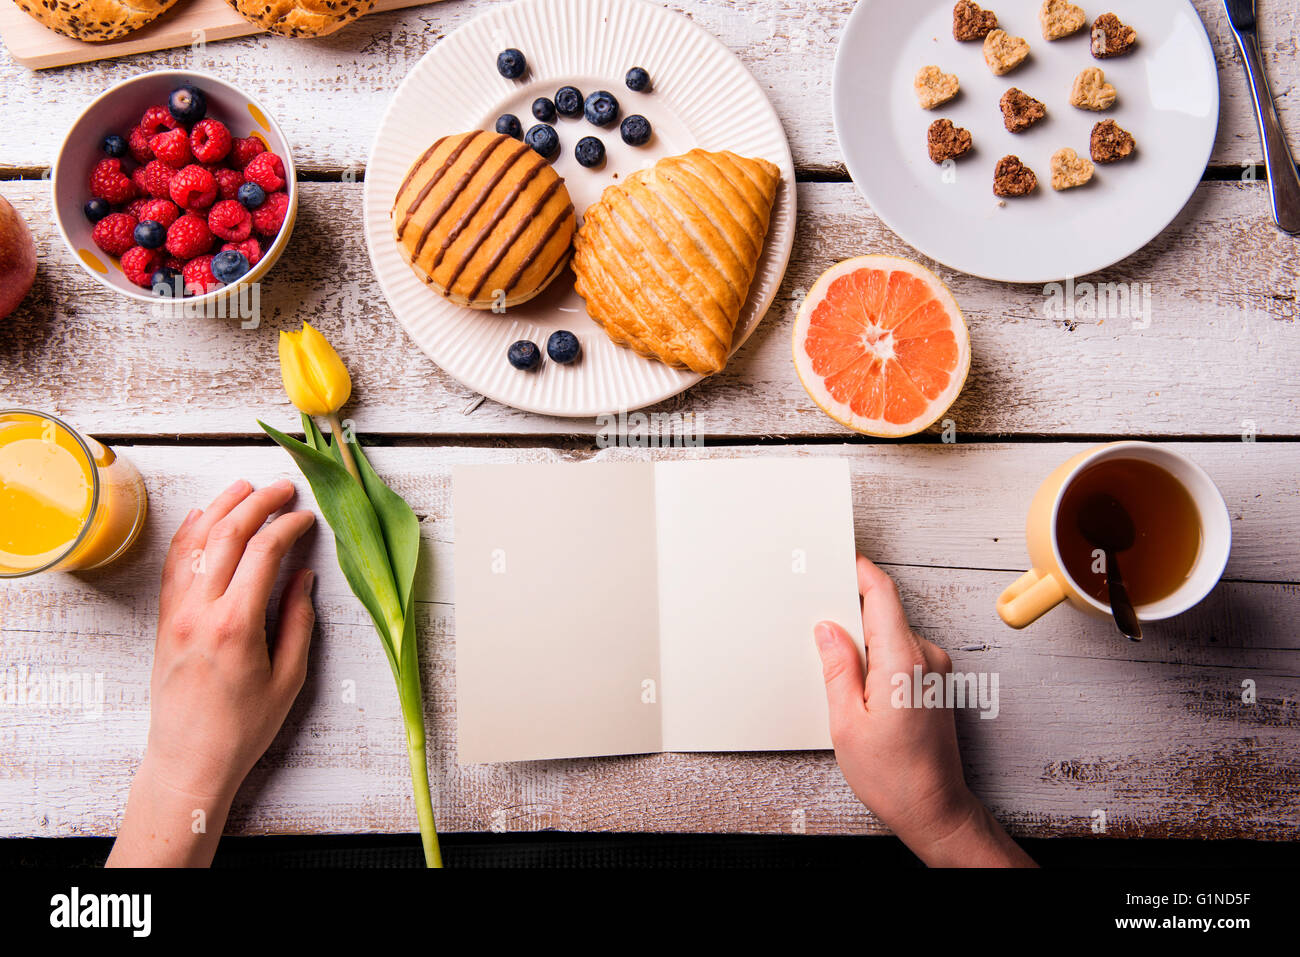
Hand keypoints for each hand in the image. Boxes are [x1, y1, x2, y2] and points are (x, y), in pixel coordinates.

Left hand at [108, 479, 316, 866]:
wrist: (190, 759)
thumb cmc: (242, 727)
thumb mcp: (289, 678)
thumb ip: (298, 621)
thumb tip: (303, 577)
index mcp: (236, 625)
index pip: (263, 552)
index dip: (288, 526)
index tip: (306, 518)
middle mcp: (200, 612)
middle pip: (227, 535)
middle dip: (257, 503)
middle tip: (282, 488)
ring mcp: (175, 613)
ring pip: (194, 541)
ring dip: (221, 507)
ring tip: (244, 488)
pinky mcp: (164, 619)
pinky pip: (173, 563)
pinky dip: (189, 532)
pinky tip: (204, 516)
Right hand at [814, 555, 1033, 867]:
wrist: (935, 808)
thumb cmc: (893, 776)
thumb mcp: (846, 722)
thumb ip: (838, 668)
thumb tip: (828, 630)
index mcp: (903, 661)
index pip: (883, 595)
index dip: (860, 571)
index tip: (840, 560)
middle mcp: (927, 658)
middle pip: (885, 613)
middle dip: (851, 614)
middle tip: (822, 631)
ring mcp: (937, 670)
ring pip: (892, 634)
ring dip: (865, 641)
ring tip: (842, 677)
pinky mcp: (937, 682)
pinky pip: (903, 652)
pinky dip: (880, 657)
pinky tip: (861, 688)